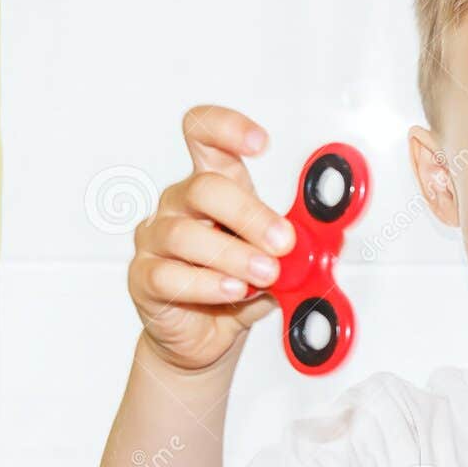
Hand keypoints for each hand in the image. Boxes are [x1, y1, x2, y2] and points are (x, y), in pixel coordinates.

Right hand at [128, 106, 294, 371]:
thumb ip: (295, 245)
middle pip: (203, 188)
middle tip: (282, 242)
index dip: (227, 129)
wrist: (205, 337)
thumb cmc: (236, 287)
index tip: (260, 143)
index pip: (204, 135)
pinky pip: (169, 275)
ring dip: (233, 255)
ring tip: (265, 274)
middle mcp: (179, 205)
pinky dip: (207, 283)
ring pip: (185, 234)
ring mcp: (155, 239)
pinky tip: (232, 290)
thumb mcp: (275, 260)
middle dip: (249, 214)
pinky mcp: (144, 278)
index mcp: (212, 186)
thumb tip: (323, 237)